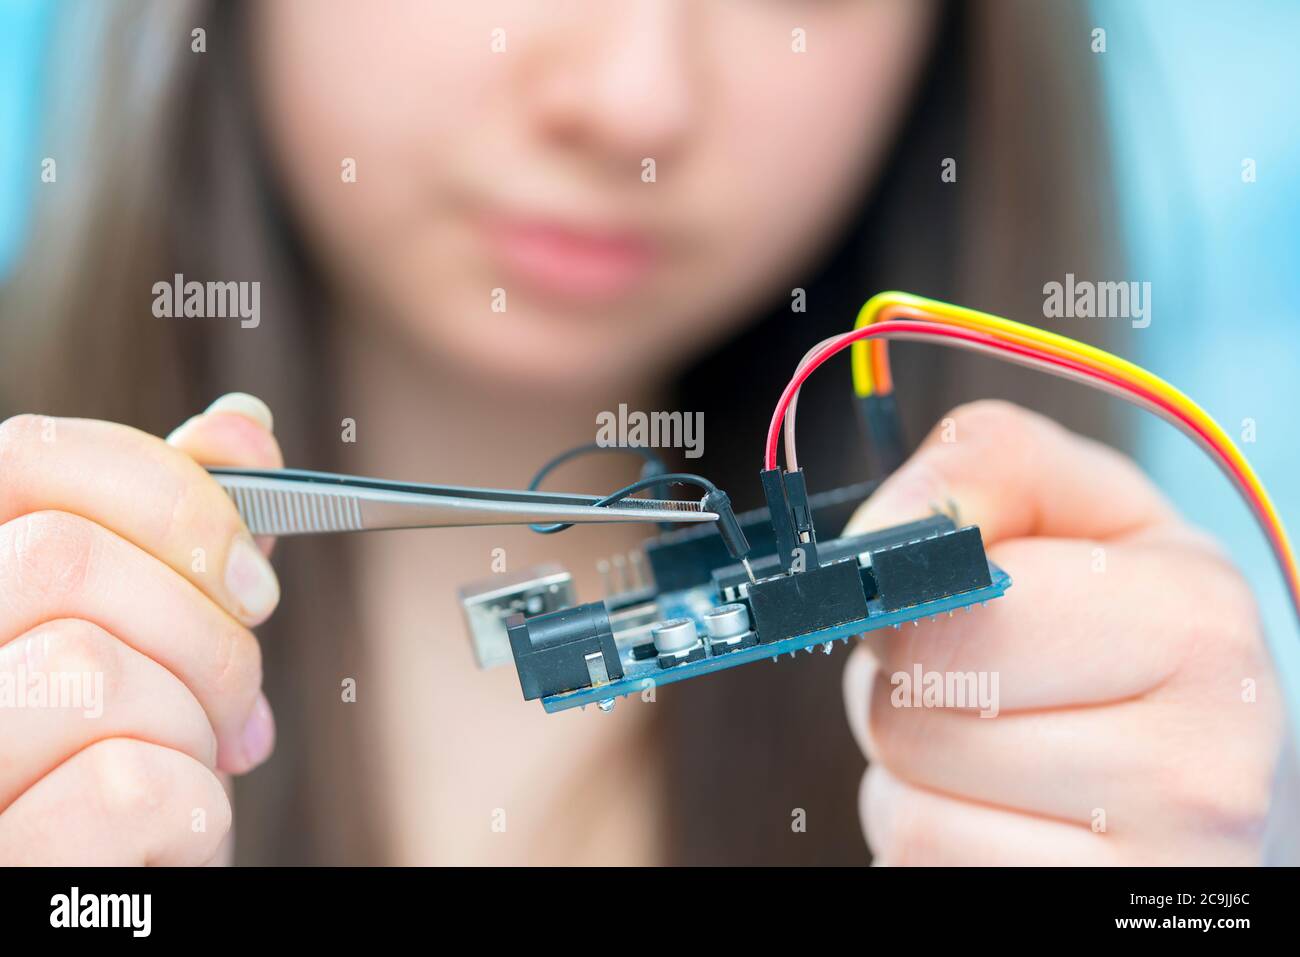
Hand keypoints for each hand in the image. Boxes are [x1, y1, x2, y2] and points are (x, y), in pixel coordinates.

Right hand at [0, 393, 281, 864]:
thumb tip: (241, 426)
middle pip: (66, 560)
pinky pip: (126, 787)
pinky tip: (170, 830)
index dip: (171, 495)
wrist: (115, 887)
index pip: (28, 454)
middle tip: (236, 695)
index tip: (251, 576)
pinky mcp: (1, 861)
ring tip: (193, 761)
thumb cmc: (128, 759)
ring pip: (90, 671)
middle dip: (205, 630)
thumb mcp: (159, 634)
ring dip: (194, 723)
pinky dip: (193, 808)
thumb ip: (181, 534)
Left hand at [842, 400, 1282, 864]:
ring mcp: (1149, 878)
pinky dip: (928, 843)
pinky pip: (918, 871)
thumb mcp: (1088, 513)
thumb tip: (877, 532)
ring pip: (902, 807)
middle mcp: (1198, 769)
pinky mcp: (1087, 929)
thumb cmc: (1132, 641)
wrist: (1209, 781)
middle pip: (906, 713)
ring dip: (915, 776)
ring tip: (1001, 758)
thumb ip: (986, 467)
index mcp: (1196, 627)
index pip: (947, 606)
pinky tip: (1001, 822)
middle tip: (984, 687)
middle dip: (906, 689)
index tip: (949, 600)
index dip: (909, 601)